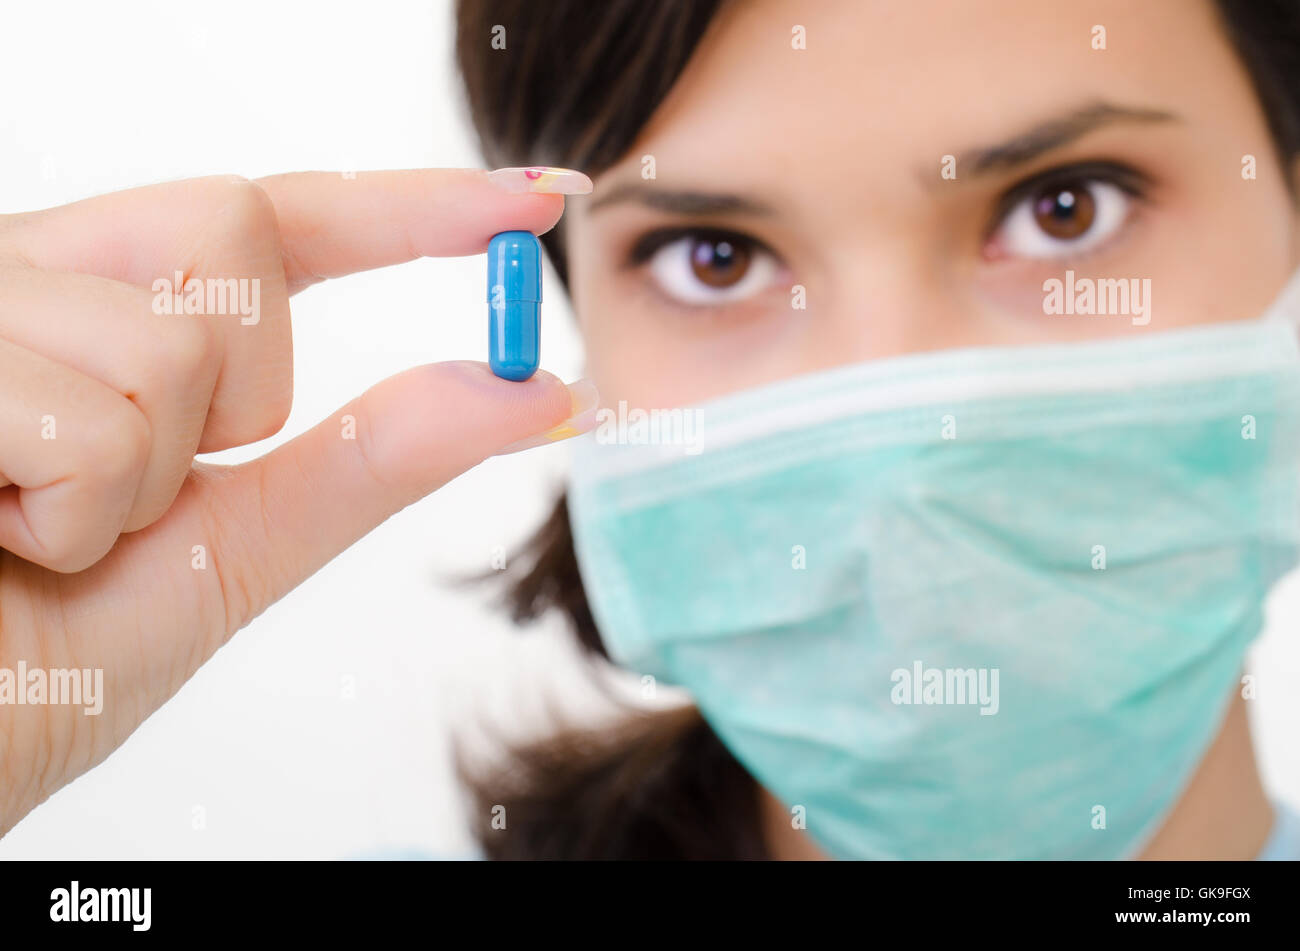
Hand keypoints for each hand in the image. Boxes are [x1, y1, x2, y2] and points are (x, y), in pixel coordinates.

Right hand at [0, 170, 595, 834]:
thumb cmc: (46, 656)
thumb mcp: (237, 547)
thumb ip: (374, 457)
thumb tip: (532, 390)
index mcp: (105, 305)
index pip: (281, 220)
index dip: (414, 203)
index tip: (541, 197)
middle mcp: (32, 275)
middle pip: (235, 239)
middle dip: (237, 392)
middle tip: (139, 495)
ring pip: (170, 348)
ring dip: (136, 488)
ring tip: (33, 534)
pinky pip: (89, 426)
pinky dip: (72, 519)